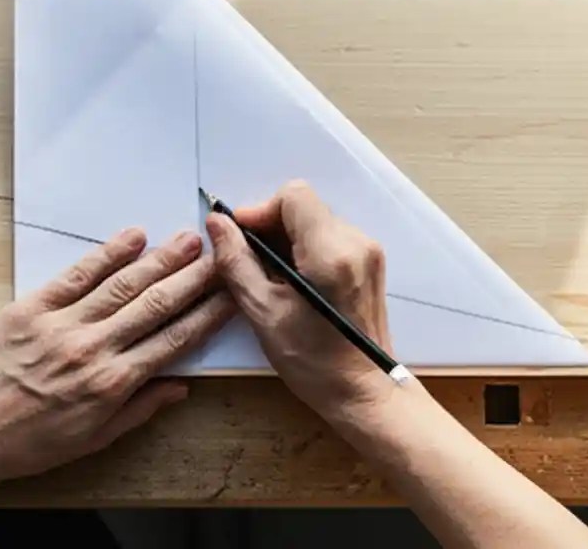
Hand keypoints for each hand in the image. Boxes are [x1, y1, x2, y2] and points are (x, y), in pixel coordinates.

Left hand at [0, 228, 233, 493]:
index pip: (175, 341)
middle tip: (221, 255)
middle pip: (157, 305)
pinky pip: (77, 276)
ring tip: (188, 240)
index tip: (230, 295)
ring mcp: (62, 326)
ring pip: (123, 285)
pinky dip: (106, 254)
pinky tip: (132, 238)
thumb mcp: (92, 440)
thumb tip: (180, 387)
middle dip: (194, 278)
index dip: (208, 315)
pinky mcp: (31, 309)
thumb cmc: (26, 444)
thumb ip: (139, 410)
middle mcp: (93, 350)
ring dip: (160, 260)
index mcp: (112, 384)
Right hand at [206, 180, 392, 414]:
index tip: (241, 239)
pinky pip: (331, 239)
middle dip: (272, 228)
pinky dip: (307, 251)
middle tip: (252, 263)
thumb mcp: (263, 312)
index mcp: (330, 252)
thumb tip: (217, 223)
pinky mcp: (370, 264)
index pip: (293, 196)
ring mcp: (368, 252)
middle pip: (304, 207)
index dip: (260, 211)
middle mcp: (356, 243)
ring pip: (316, 222)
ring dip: (288, 240)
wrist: (364, 391)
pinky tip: (295, 284)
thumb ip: (236, 261)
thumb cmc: (314, 361)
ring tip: (273, 279)